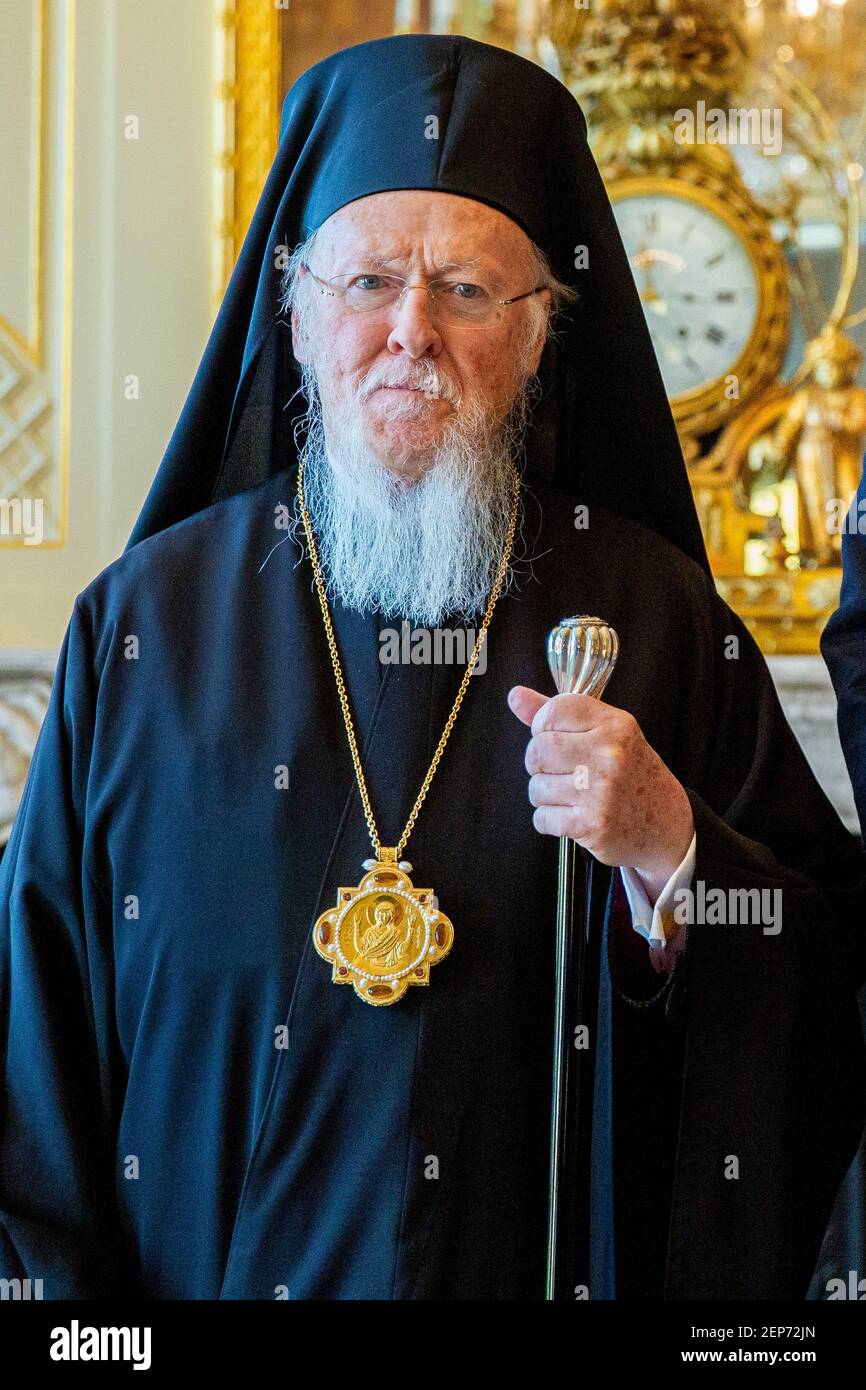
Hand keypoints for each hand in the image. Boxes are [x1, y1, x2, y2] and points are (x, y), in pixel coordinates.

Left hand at [507, 686, 694, 902]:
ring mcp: (601, 792)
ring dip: (545, 794)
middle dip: (539, 763)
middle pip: (538, 749)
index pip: (554, 710)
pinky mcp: (593, 825)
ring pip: (536, 786)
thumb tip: (515, 696)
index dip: (543, 725)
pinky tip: (572, 814)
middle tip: (561, 770)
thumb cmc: (631, 774)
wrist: (666, 824)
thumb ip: (560, 713)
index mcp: (615, 725)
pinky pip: (542, 817)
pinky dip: (550, 819)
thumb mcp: (607, 733)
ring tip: (571, 795)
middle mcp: (610, 755)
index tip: (554, 736)